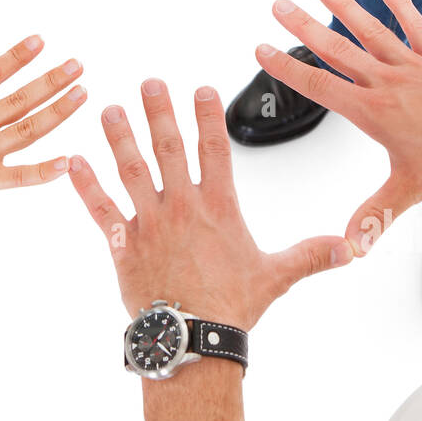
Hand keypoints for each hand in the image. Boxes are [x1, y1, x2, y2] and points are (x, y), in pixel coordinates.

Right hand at [0, 36, 86, 234]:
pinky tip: (70, 161)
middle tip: (79, 64)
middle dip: (51, 80)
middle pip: (19, 99)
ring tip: (83, 94)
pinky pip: (19, 177)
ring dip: (58, 112)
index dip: (16, 57)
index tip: (41, 40)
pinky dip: (44, 171)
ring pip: (27, 130)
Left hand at [69, 80, 350, 328]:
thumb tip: (348, 247)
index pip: (215, 148)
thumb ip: (311, 255)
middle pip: (168, 147)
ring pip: (130, 169)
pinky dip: (85, 185)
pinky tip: (73, 162)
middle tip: (149, 82)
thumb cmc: (231, 308)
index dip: (208, 116)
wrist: (193, 338)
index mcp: (218, 207)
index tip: (201, 89)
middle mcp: (182, 206)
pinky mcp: (124, 244)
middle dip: (159, 112)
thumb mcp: (276, 276)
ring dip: (119, 137)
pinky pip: (101, 209)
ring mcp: (150, 223)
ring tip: (110, 109)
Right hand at [256, 0, 421, 253]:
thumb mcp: (410, 189)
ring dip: (343, 8)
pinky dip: (400, 5)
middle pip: (337, 51)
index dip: (286, 68)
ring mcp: (414, 66)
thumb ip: (374, 215)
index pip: (319, 86)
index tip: (261, 49)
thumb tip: (347, 247)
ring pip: (371, 33)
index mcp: (374, 111)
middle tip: (277, 4)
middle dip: (303, 27)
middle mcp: (388, 82)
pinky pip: (415, 26)